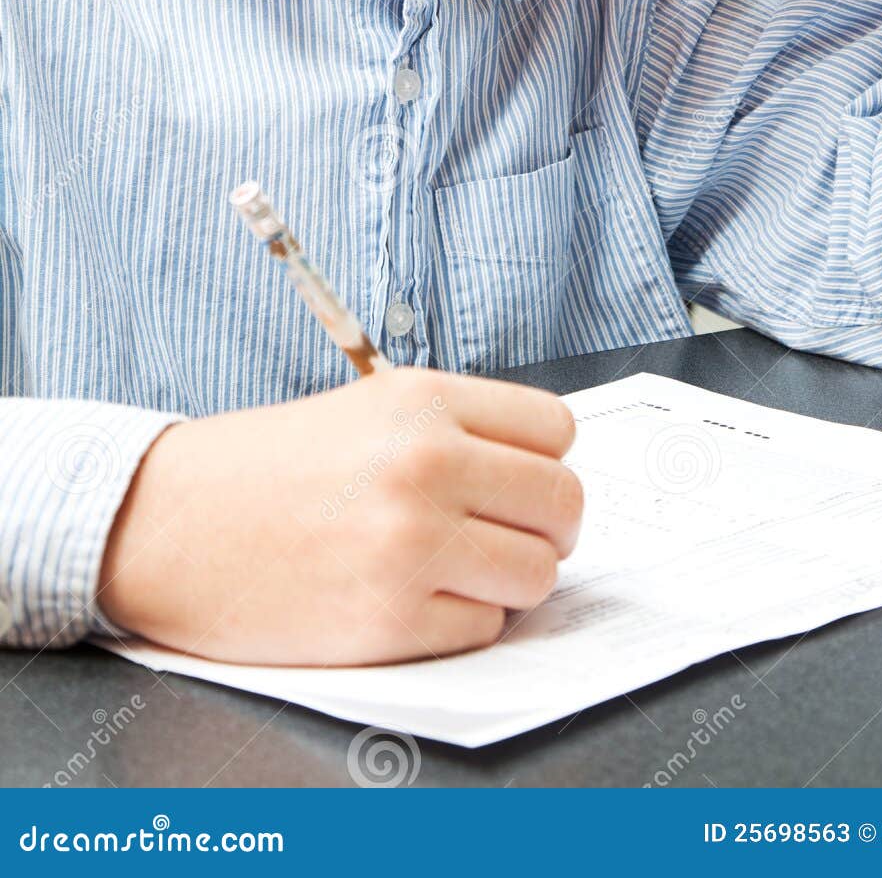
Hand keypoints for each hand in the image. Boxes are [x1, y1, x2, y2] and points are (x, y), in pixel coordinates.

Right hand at [98, 367, 581, 665]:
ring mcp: (411, 545)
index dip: (545, 463)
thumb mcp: (368, 409)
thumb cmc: (265, 469)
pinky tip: (410, 600)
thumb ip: (456, 431)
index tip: (520, 483)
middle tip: (508, 537)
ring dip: (507, 581)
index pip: (556, 431)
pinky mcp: (390, 621)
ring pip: (537, 574)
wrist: (168, 525)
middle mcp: (426, 465)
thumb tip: (541, 477)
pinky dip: (460, 622)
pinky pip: (484, 629)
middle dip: (545, 528)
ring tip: (455, 570)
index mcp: (423, 401)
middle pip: (563, 505)